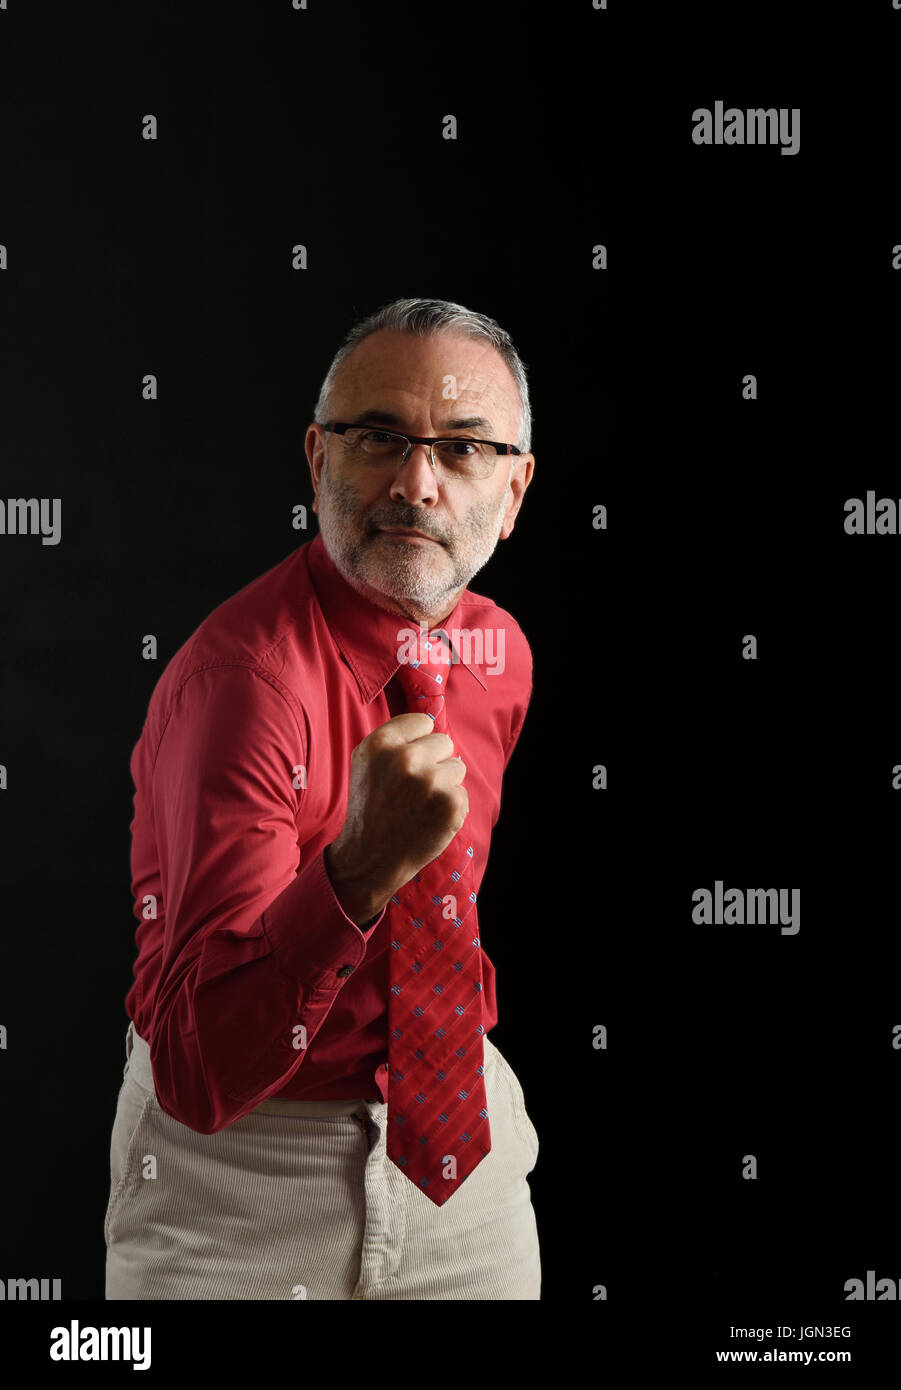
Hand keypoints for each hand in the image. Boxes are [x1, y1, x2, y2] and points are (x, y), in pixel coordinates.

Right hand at [325, 712, 467, 924]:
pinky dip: (450, 807)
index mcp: (381, 743)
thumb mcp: (365, 762)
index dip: (418, 743)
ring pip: (457, 767)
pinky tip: (428, 819)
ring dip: (444, 784)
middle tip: (413, 788)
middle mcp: (406, 758)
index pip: (423, 722)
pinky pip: (462, 792)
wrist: (371, 856)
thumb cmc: (370, 806)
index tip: (407, 763)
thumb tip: (431, 722)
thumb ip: (395, 737)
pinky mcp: (451, 803)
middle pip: (444, 741)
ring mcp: (431, 781)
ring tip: (420, 804)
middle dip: (433, 762)